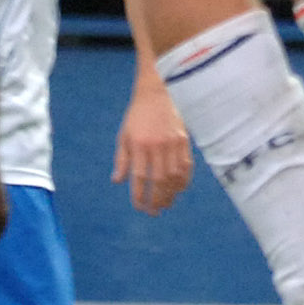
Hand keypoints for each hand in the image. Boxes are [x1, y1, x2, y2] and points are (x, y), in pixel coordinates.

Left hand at [113, 70, 193, 214]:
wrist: (158, 92)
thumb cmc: (137, 116)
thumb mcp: (124, 136)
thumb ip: (121, 160)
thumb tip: (117, 181)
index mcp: (139, 144)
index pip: (139, 177)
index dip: (139, 195)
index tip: (139, 207)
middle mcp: (156, 146)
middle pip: (158, 180)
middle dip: (156, 200)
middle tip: (154, 212)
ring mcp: (172, 143)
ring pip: (174, 176)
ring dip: (170, 194)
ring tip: (166, 204)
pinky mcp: (184, 140)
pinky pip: (186, 166)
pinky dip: (184, 180)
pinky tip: (179, 189)